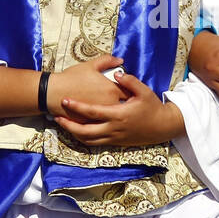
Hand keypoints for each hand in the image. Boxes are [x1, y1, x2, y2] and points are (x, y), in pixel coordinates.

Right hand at [48, 54, 128, 117]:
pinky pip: (103, 124)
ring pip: (115, 117)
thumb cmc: (72, 77)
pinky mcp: (92, 124)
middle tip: (125, 101)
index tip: (129, 90)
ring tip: (115, 110)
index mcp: (112, 90)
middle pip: (125, 106)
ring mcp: (101, 116)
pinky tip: (103, 117)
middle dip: (126, 104)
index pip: (129, 92)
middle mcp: (109, 104)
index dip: (130, 91)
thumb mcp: (90, 65)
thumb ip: (107, 61)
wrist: (53, 93)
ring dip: (116, 114)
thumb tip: (120, 59)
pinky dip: (104, 121)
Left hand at [54, 70, 183, 146]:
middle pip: (85, 131)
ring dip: (73, 133)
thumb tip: (116, 73)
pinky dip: (83, 138)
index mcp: (118, 115)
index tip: (64, 100)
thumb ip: (130, 81)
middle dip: (68, 125)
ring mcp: (114, 138)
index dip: (76, 106)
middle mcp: (113, 129)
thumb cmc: (152, 107)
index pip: (92, 112)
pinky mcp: (115, 143)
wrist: (162, 127)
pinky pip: (95, 143)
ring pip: (88, 140)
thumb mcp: (144, 91)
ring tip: (63, 124)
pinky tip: (76, 131)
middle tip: (56, 117)